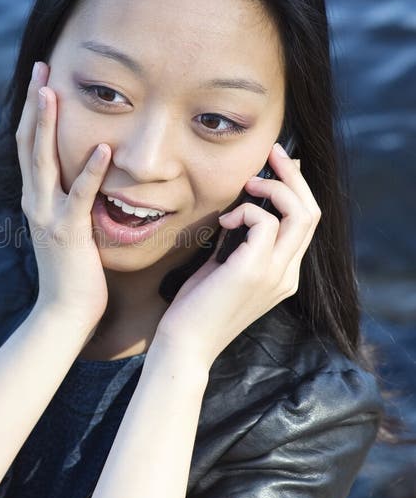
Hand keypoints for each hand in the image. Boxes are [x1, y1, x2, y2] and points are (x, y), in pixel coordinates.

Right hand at [15, 61, 111, 332]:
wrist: (64, 313)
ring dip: (48, 124)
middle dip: (35, 103)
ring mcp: (47, 216)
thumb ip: (69, 200)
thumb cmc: (73, 272)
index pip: (30, 145)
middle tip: (41, 66)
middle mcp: (35, 201)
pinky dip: (91, 171)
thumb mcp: (66, 227)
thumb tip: (82, 178)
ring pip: (43, 161)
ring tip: (55, 90)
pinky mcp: (68, 232)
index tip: (41, 78)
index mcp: (36, 198)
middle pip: (29, 142)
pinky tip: (104, 147)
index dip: (34, 111)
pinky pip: (80, 196)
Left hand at [153, 144, 320, 369]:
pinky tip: (225, 223)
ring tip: (249, 184)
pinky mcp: (254, 271)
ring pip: (301, 214)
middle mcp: (287, 274)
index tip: (276, 165)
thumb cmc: (197, 308)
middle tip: (274, 153)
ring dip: (275, 188)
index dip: (296, 189)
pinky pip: (265, 223)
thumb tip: (239, 212)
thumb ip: (238, 244)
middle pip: (312, 213)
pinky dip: (246, 211)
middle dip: (294, 177)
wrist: (185, 344)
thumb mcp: (223, 268)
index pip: (306, 223)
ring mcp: (276, 274)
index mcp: (283, 274)